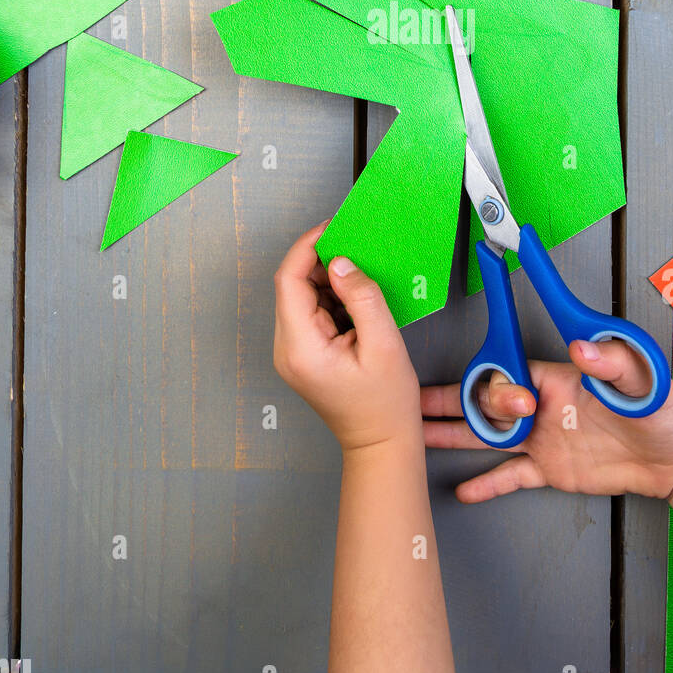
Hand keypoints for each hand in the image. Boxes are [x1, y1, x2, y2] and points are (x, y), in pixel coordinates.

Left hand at [274, 222, 421, 453]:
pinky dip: (334, 298)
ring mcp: (292, 352)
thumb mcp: (383, 344)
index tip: (334, 229)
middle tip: (358, 248)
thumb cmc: (385, 404)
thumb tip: (342, 262)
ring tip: (366, 278)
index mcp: (300, 348)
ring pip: (303, 296)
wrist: (381, 444)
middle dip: (323, 262)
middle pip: (293, 286)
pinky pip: (312, 312)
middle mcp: (287, 349)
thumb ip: (362, 297)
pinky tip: (359, 300)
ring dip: (331, 280)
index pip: (289, 281)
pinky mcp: (304, 353)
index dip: (308, 248)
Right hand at [422, 338, 672, 503]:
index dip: (497, 379)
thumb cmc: (666, 410)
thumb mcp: (644, 382)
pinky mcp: (552, 469)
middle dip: (457, 403)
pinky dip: (488, 482)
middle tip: (425, 409)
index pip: (513, 371)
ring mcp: (544, 438)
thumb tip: (582, 349)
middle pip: (489, 401)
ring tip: (417, 434)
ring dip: (452, 433)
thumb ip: (611, 363)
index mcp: (559, 378)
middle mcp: (544, 405)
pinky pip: (512, 475)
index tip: (505, 390)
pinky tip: (464, 489)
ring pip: (488, 434)